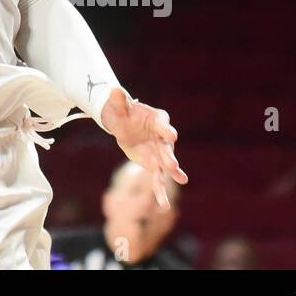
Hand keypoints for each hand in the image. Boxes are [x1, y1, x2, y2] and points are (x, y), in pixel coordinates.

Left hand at [101, 87, 187, 207]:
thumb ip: (118, 101)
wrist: (124, 125)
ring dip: (171, 172)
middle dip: (169, 155)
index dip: (166, 129)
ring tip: (181, 180)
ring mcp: (160, 152)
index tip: (170, 134)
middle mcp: (163, 137)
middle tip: (172, 164)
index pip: (163, 124)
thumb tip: (114, 89)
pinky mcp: (153, 164)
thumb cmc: (123, 113)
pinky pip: (157, 179)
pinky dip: (160, 191)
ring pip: (166, 164)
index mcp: (157, 119)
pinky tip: (165, 205)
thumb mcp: (118, 107)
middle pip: (167, 146)